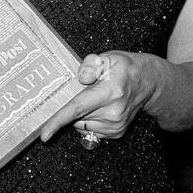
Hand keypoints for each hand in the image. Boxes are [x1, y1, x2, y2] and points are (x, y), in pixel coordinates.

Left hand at [38, 51, 155, 142]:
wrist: (148, 82)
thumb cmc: (126, 68)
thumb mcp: (108, 57)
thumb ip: (91, 64)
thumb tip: (81, 78)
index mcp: (110, 92)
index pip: (78, 108)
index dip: (58, 121)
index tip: (44, 134)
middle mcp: (114, 112)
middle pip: (77, 116)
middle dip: (73, 106)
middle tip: (85, 91)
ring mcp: (116, 126)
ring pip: (82, 124)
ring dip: (82, 113)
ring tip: (97, 98)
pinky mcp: (116, 133)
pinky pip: (90, 129)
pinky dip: (90, 119)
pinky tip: (101, 108)